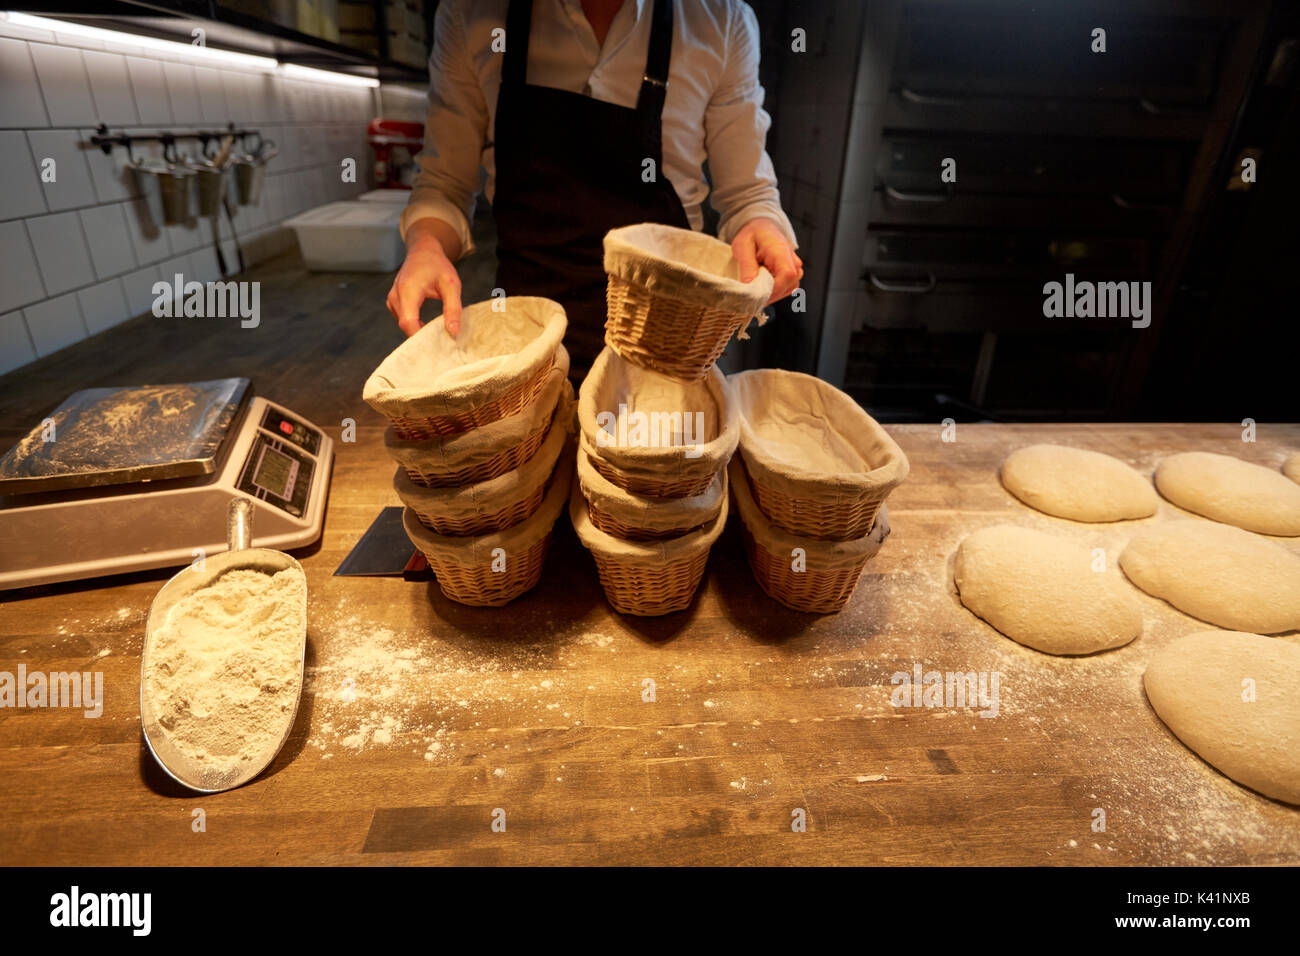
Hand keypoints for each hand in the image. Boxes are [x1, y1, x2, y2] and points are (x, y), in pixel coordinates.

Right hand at [386, 218, 463, 335]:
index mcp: (408, 290)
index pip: (408, 323)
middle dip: (421, 336)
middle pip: (405, 326)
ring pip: (403, 323)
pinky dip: (413, 323)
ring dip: (418, 330)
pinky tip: (426, 325)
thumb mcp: (451, 285)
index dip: (420, 337)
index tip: (437, 345)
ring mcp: (392, 298)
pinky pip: (402, 318)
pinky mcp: (393, 301)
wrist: (423, 251)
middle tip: (440, 343)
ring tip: (435, 333)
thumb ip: (453, 308)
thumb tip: (454, 332)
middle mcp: (395, 295)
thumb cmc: (437, 265)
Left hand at [730, 216, 802, 304]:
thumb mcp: (742, 246)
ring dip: (771, 293)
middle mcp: (793, 260)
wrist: (762, 228)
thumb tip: (749, 286)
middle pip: (788, 286)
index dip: (773, 290)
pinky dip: (773, 291)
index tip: (756, 295)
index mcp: (781, 250)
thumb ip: (747, 266)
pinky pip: (786, 289)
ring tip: (756, 284)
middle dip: (769, 294)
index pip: (787, 275)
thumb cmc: (752, 235)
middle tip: (751, 291)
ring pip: (788, 290)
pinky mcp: (792, 275)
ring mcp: (795, 268)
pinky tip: (762, 285)